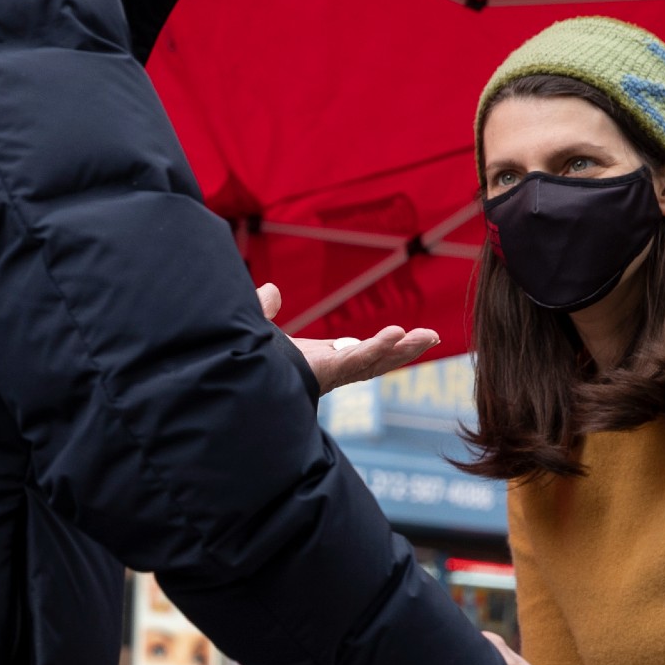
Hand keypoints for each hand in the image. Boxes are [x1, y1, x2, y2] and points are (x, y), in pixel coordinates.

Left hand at [257, 283, 438, 393]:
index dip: (383, 345)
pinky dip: (379, 348)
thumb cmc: (246, 362)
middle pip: (376, 360)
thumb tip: (271, 290)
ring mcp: (331, 373)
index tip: (405, 335)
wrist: (233, 375)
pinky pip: (359, 361)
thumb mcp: (260, 327)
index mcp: (320, 360)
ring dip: (404, 350)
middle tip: (432, 337)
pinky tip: (398, 335)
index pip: (359, 352)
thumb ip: (265, 308)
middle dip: (405, 351)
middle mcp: (330, 371)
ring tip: (429, 336)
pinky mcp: (327, 373)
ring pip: (376, 363)